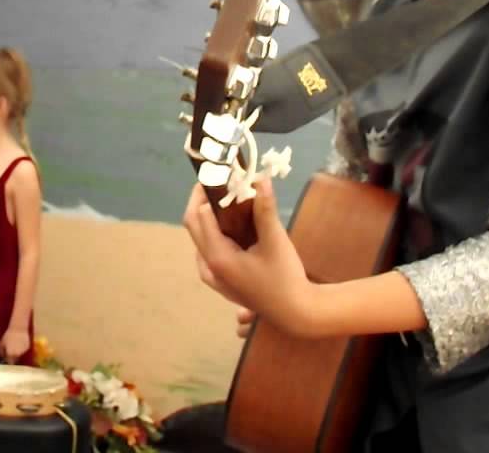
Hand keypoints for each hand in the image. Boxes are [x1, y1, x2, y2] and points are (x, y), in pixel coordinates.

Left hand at [0, 328, 29, 362]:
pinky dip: (21, 349)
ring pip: (20, 355)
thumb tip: (3, 358)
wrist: (18, 328)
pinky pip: (23, 351)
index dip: (8, 362)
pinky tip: (19, 344)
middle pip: (15, 360)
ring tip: (15, 347)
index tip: (6, 361)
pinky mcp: (28, 347)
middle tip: (10, 353)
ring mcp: (23, 351)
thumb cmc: (8, 336)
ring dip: (17, 353)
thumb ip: (2, 353)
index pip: (10, 363)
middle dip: (12, 358)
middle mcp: (18, 355)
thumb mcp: (2, 344)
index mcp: (11, 355)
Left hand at [182, 178, 313, 336]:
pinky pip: (207, 250)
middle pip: (193, 225)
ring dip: (208, 216)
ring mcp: (212, 277)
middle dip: (203, 200)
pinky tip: (232, 225)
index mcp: (217, 257)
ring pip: (200, 238)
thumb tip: (260, 178)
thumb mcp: (276, 241)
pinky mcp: (220, 281)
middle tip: (219, 180)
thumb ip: (265, 209)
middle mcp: (208, 267)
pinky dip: (214, 232)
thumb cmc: (285, 278)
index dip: (208, 191)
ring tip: (226, 198)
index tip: (222, 174)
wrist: (295, 314)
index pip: (201, 215)